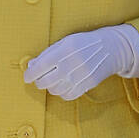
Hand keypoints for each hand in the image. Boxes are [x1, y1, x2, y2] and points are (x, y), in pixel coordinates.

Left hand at [24, 25, 138, 99]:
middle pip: (45, 82)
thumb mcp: (65, 41)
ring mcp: (80, 77)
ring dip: (50, 87)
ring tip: (54, 79)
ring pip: (55, 90)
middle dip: (38, 81)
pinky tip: (64, 84)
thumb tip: (31, 66)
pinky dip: (61, 92)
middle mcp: (71, 64)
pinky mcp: (86, 85)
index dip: (30, 74)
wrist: (111, 49)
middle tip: (39, 78)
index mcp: (64, 50)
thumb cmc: (85, 43)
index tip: (27, 77)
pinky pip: (67, 95)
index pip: (40, 66)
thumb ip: (47, 53)